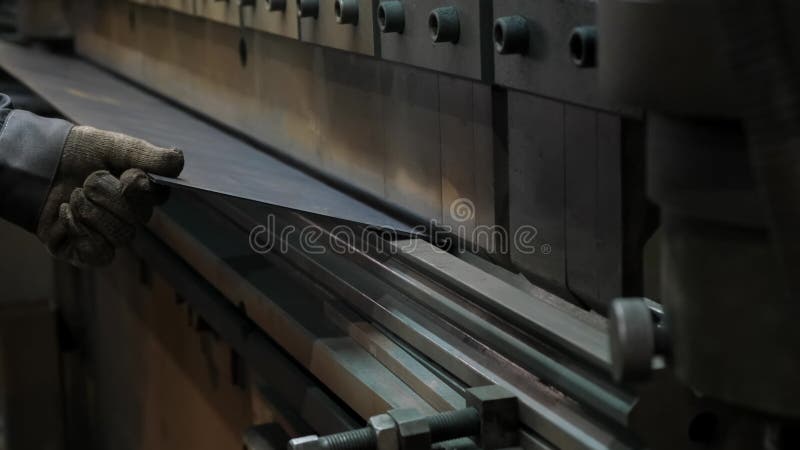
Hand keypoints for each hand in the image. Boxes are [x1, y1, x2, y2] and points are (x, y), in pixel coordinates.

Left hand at [37, 126, 183, 266]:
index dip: (142, 189)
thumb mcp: (115, 146)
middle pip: (138, 218)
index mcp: (140, 193)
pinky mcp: (85, 252)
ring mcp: (108, 236)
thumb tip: (180, 159)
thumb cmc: (77, 153)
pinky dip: (80, 229)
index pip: (158, 198)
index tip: (129, 175)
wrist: (34, 165)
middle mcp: (128, 217)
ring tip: (74, 195)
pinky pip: (99, 253)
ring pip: (122, 236)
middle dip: (108, 195)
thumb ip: (148, 154)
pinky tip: (66, 211)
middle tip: (88, 180)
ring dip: (92, 211)